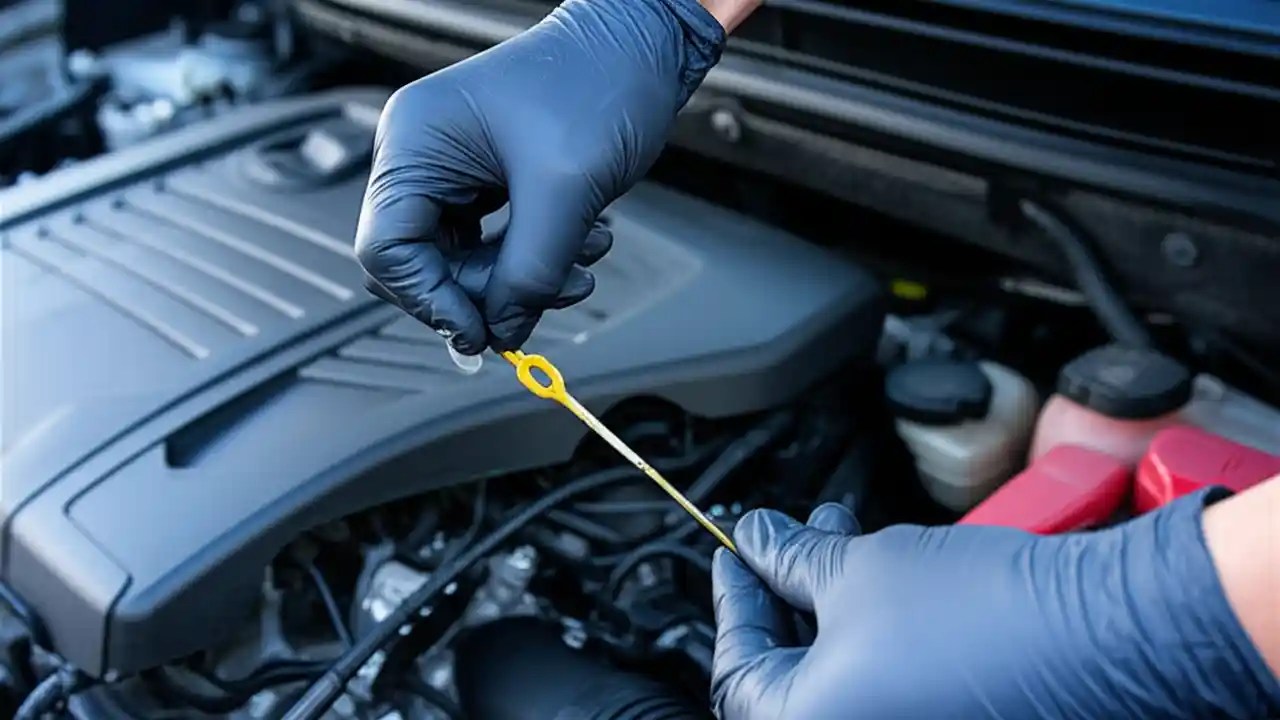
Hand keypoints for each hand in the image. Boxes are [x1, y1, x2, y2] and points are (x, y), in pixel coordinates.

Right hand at [354, 0, 724, 353]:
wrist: (645, 48)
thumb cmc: (600, 83)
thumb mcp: (565, 191)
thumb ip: (529, 272)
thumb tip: (503, 332)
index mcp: (416, 142)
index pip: (387, 249)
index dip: (429, 301)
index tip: (479, 334)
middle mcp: (423, 155)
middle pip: (426, 263)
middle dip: (490, 290)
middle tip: (545, 296)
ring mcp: (455, 167)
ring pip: (468, 261)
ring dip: (527, 277)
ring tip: (584, 261)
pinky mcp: (488, 180)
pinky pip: (496, 245)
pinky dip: (539, 259)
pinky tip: (584, 244)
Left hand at [711, 494, 1279, 719]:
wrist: (1106, 632)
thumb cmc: (984, 615)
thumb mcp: (860, 569)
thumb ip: (789, 557)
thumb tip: (756, 538)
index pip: (737, 666)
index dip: (734, 598)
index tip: (735, 551)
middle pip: (788, 675)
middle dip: (786, 594)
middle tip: (786, 539)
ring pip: (842, 678)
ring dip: (831, 604)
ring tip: (841, 538)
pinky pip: (888, 687)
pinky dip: (874, 634)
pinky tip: (884, 578)